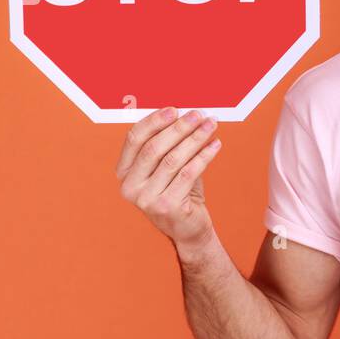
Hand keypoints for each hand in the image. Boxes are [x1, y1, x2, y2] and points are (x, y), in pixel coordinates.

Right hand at [116, 106, 222, 249]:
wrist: (187, 229)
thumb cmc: (177, 191)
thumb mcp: (166, 167)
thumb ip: (167, 144)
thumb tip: (184, 114)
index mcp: (124, 173)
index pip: (134, 139)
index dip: (154, 121)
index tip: (175, 109)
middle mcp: (130, 187)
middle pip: (154, 147)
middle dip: (179, 127)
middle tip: (198, 115)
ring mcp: (147, 199)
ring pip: (173, 159)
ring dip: (195, 138)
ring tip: (210, 126)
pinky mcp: (168, 207)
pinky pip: (189, 173)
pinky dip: (204, 155)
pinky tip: (215, 145)